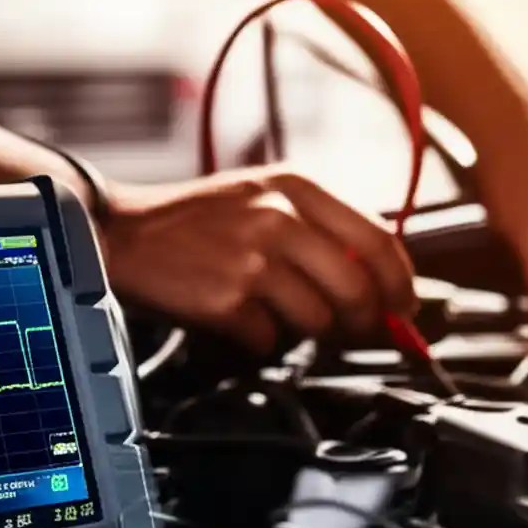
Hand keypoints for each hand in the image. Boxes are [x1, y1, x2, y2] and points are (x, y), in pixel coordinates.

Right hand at [99, 167, 416, 354]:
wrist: (123, 232)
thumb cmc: (195, 219)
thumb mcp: (262, 196)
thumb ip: (318, 226)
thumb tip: (376, 281)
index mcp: (296, 187)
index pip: (379, 240)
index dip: (401, 283)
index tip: (403, 307)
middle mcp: (279, 218)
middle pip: (359, 288)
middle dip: (364, 321)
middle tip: (354, 330)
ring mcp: (253, 260)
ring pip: (319, 319)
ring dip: (309, 332)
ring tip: (281, 316)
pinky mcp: (227, 300)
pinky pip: (270, 340)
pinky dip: (260, 340)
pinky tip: (238, 317)